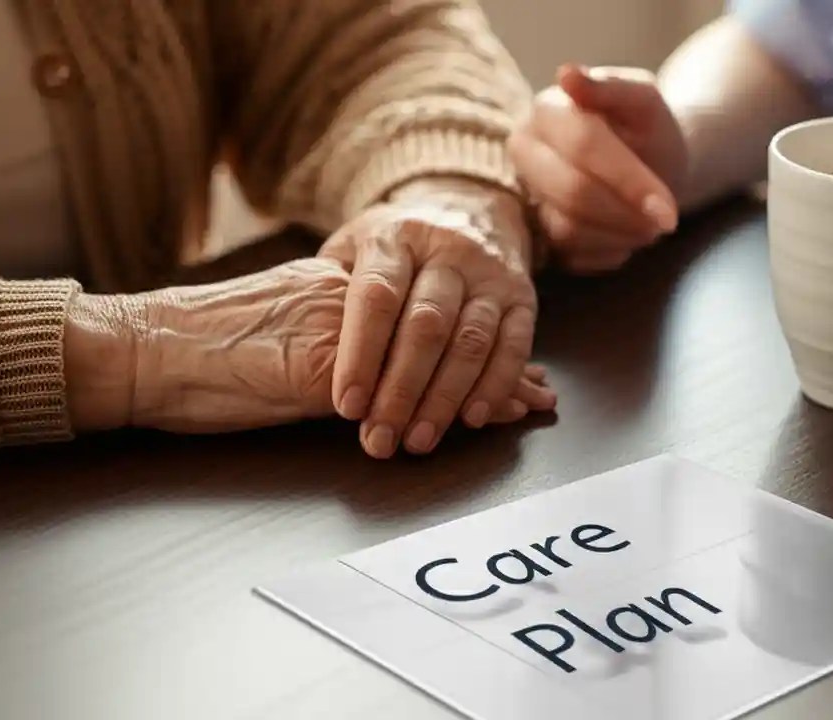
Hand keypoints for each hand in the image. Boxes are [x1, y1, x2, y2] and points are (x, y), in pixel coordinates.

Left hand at [319, 178, 554, 459]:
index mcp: (394, 237)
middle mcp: (447, 250)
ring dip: (445, 398)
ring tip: (420, 440)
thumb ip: (332, 289)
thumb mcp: (354, 245)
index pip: (377, 298)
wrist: (469, 207)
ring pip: (471, 340)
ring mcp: (490, 273)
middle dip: (402, 390)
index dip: (361, 355)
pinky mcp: (523, 295)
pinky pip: (515, 345)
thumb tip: (308, 351)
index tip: (347, 407)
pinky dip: (496, 386)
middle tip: (381, 439)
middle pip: (426, 326)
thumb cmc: (397, 245)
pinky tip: (473, 419)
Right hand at [509, 64, 685, 273]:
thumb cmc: (647, 129)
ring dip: (621, 235)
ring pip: (567, 230)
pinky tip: (628, 235)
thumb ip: (612, 86)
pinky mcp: (537, 234)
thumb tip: (566, 74)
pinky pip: (570, 257)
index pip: (583, 145)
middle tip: (664, 222)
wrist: (649, 165)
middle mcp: (525, 152)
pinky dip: (610, 252)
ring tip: (650, 225)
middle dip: (626, 212)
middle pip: (571, 192)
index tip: (668, 210)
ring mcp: (528, 194)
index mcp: (547, 111)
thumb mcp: (644, 99)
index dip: (628, 180)